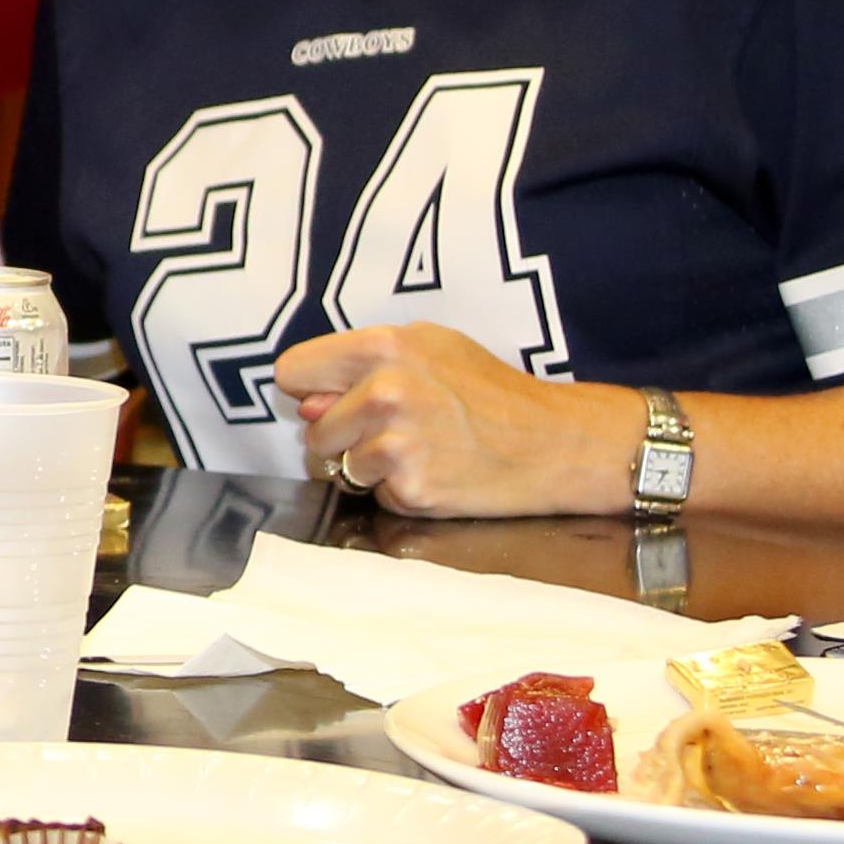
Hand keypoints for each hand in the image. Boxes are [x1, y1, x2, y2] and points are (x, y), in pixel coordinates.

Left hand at [275, 322, 644, 516]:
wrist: (552, 442)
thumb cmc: (490, 390)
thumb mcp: (430, 348)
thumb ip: (361, 365)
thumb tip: (307, 404)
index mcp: (382, 346)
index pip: (292, 372)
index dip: (310, 389)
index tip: (332, 398)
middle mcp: (383, 392)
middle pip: (312, 429)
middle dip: (342, 435)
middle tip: (397, 429)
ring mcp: (396, 445)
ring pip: (339, 467)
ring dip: (370, 467)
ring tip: (421, 449)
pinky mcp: (410, 490)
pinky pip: (375, 496)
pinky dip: (397, 491)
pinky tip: (435, 473)